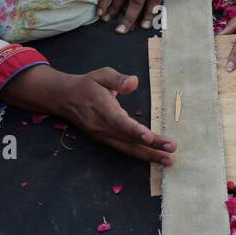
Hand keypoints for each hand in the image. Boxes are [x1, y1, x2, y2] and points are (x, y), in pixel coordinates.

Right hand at [1, 65, 175, 164]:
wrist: (65, 99)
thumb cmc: (87, 85)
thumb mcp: (101, 74)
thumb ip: (118, 79)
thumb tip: (134, 82)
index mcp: (101, 107)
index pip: (118, 122)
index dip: (134, 130)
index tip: (149, 137)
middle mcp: (102, 126)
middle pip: (127, 139)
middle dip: (151, 146)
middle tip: (171, 150)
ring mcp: (102, 136)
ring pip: (127, 148)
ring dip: (148, 155)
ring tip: (169, 160)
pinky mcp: (105, 140)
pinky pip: (124, 149)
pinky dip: (140, 155)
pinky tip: (155, 157)